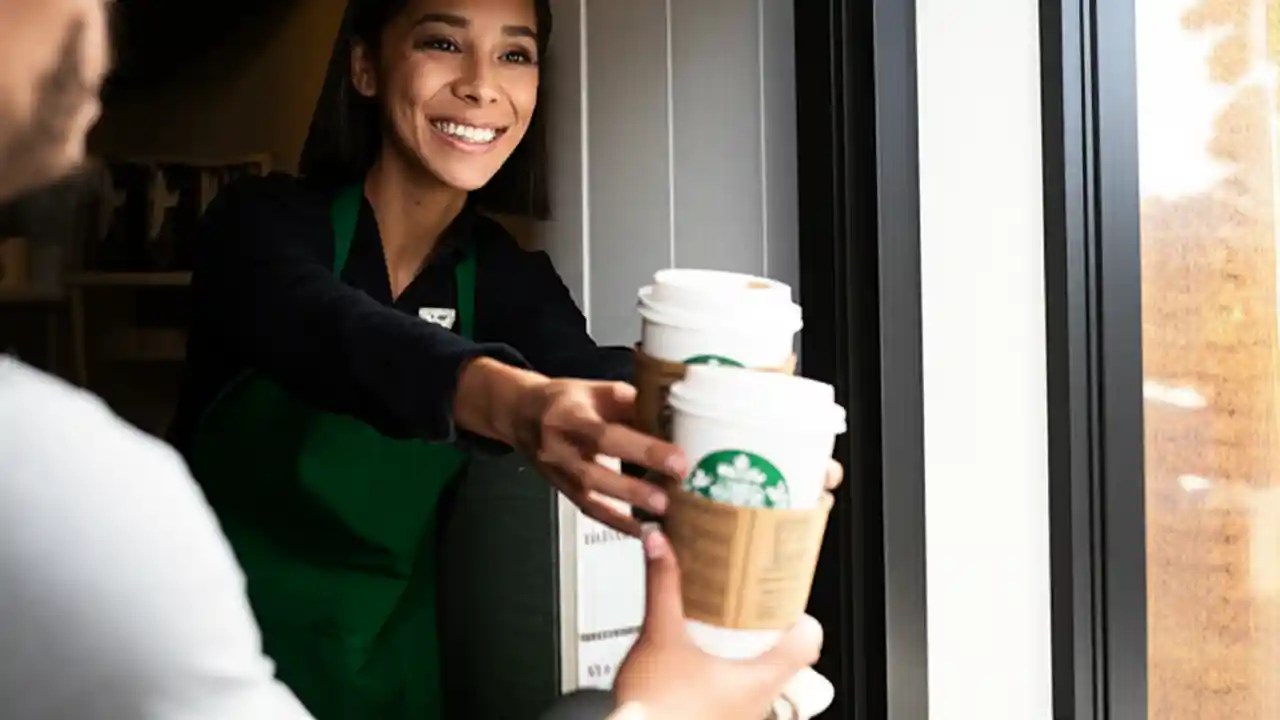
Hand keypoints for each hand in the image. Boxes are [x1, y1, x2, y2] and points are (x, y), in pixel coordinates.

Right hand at [512, 378, 687, 536]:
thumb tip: (673, 417)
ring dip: (627, 510)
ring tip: (661, 515)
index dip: (642, 449)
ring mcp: (558, 472)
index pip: (606, 435)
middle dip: (635, 488)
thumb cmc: (567, 400)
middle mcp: (558, 447)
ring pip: (591, 496)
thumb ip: (632, 403)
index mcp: (569, 415)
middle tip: (670, 497)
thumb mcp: (598, 390)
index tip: (677, 460)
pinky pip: (589, 510)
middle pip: (595, 472)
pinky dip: (616, 522)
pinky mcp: (562, 490)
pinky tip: (641, 529)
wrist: (523, 415)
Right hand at [613, 528, 823, 719]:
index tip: (784, 596)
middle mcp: (758, 704)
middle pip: (786, 658)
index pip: (808, 643)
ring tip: (724, 624)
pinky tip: (703, 659)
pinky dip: (728, 673)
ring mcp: (740, 718)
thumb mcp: (659, 635)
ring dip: (747, 652)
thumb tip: (661, 544)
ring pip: (761, 678)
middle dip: (767, 627)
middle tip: (749, 601)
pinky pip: (737, 695)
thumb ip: (663, 586)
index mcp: (760, 680)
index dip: (800, 615)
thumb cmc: (656, 708)